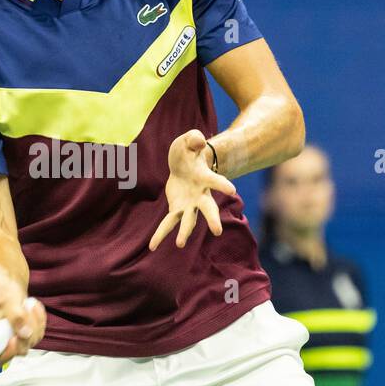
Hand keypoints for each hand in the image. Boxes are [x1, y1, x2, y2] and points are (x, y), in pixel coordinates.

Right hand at [0, 272, 45, 363]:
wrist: (6, 286)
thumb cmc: (1, 291)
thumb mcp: (7, 299)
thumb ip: (15, 317)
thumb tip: (25, 334)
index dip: (7, 354)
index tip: (15, 338)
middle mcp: (1, 341)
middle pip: (20, 350)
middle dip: (27, 330)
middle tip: (24, 311)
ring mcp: (15, 339)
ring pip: (32, 341)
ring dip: (35, 322)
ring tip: (27, 305)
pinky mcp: (26, 335)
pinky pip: (39, 333)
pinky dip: (40, 319)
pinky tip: (33, 307)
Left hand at [149, 130, 236, 250]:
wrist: (184, 164)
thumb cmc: (188, 151)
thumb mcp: (189, 140)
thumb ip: (194, 139)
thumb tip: (198, 142)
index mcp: (205, 178)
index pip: (215, 181)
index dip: (222, 185)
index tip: (232, 190)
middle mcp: (201, 195)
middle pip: (209, 208)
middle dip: (212, 219)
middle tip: (217, 232)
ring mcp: (189, 204)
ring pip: (189, 220)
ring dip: (185, 232)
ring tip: (180, 244)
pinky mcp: (176, 209)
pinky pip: (168, 223)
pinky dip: (160, 235)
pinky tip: (152, 247)